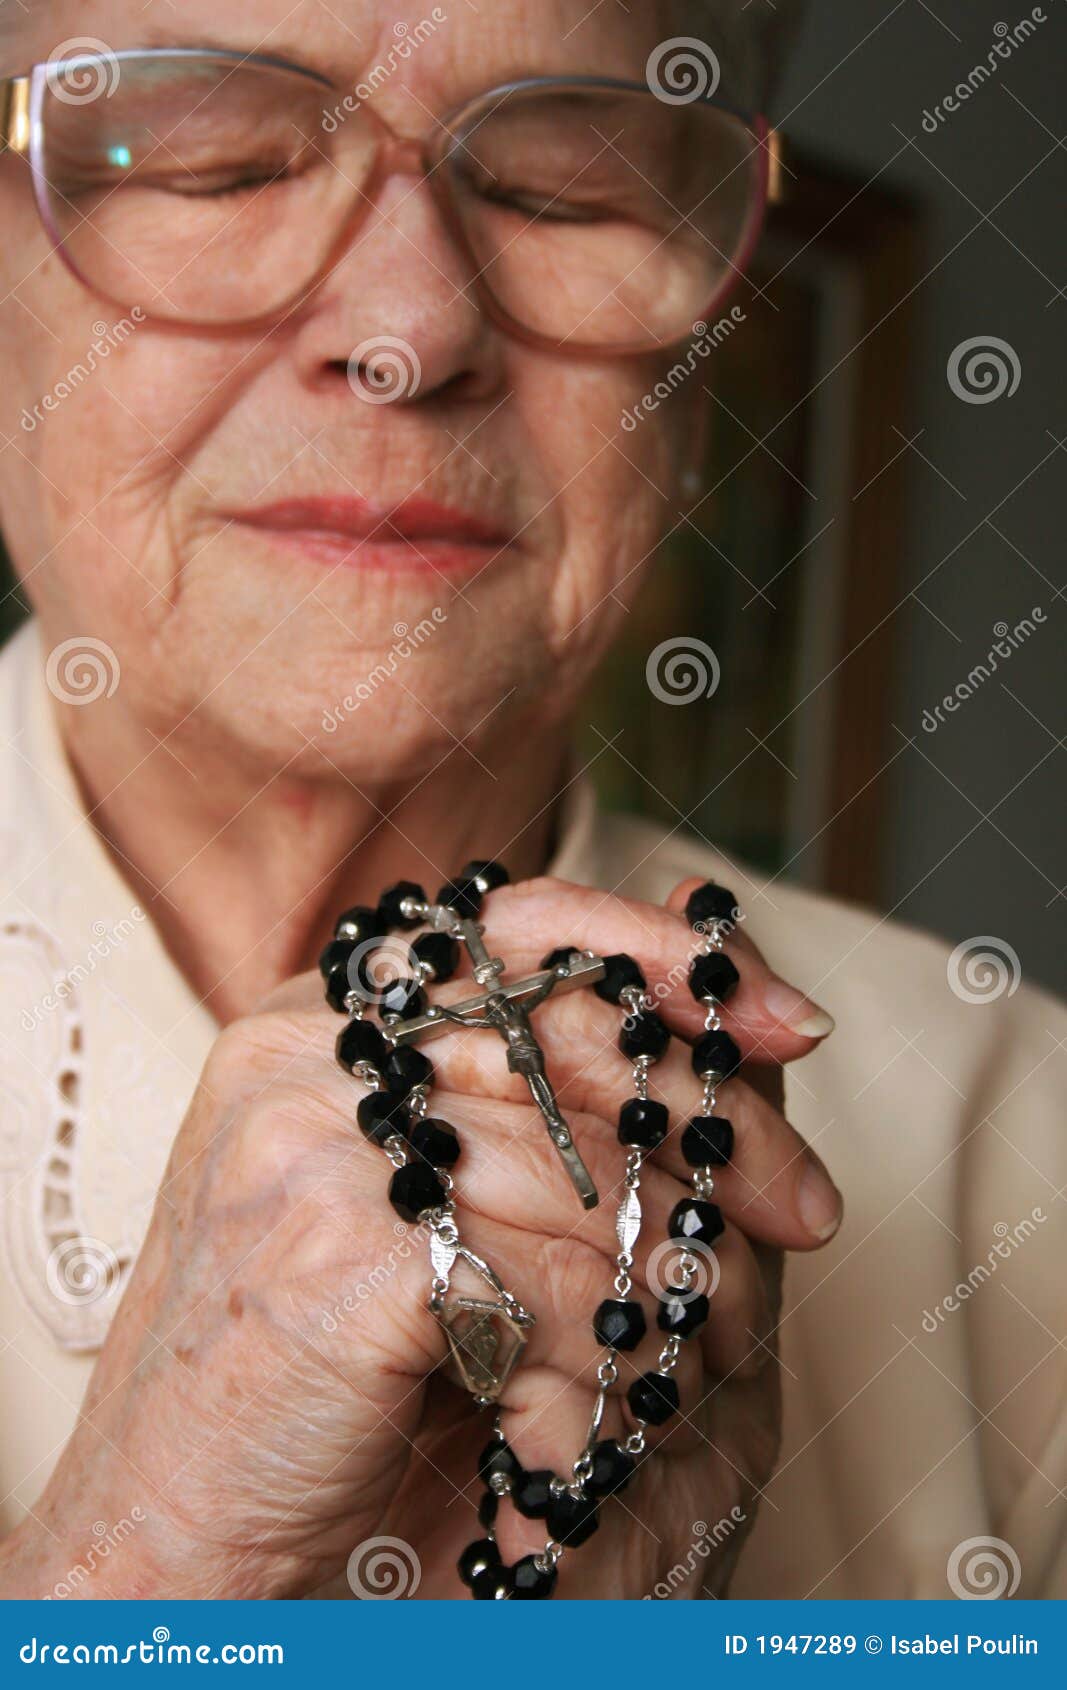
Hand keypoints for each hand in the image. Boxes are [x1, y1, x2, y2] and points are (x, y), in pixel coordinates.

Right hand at [0, 876, 839, 1599]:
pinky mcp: (332, 1247)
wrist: (170, 1546)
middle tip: (804, 1212)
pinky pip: (549, 1286)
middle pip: (578, 1036)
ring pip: (585, 1177)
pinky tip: (566, 1438)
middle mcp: (311, 1048)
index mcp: (333, 1018)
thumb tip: (711, 942)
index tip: (784, 1021)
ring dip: (674, 1290)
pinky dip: (595, 1377)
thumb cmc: (317, 1379)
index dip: (666, 957)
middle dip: (720, 1125)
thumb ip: (568, 1094)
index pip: (525, 925)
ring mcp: (309, 1135)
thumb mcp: (454, 1214)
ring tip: (690, 1377)